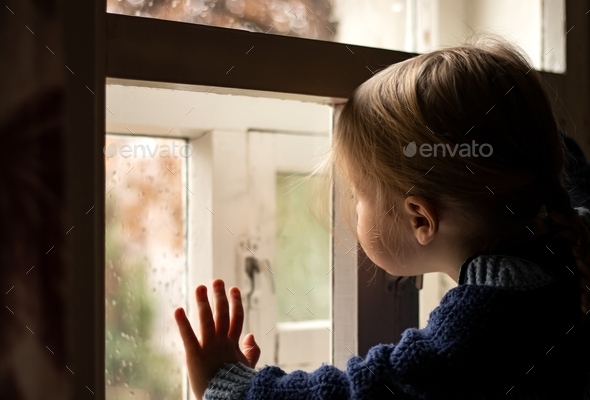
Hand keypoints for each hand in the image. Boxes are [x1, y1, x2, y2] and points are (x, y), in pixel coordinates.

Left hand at [174, 279, 260, 399]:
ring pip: (207, 320)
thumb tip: (252, 335)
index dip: (235, 303)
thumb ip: (251, 351)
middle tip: (217, 281)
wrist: (227, 399)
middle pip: (222, 314)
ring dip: (203, 302)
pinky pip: (188, 336)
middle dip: (219, 296)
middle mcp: (222, 342)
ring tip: (201, 286)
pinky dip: (182, 323)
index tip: (234, 289)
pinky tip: (177, 309)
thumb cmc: (235, 386)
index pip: (236, 318)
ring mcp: (209, 347)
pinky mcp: (194, 355)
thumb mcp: (247, 367)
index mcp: (233, 345)